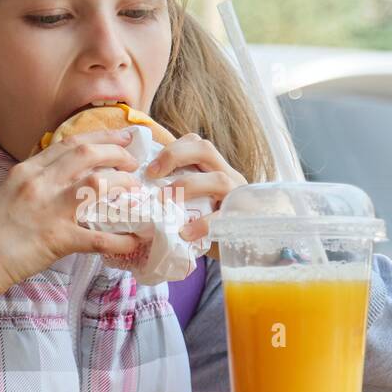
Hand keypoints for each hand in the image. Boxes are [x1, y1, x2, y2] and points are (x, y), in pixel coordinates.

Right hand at [0, 128, 146, 295]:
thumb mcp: (10, 193)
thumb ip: (36, 182)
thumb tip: (65, 180)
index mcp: (27, 171)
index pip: (69, 143)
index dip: (101, 136)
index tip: (122, 138)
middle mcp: (39, 183)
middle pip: (87, 153)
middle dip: (117, 154)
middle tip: (134, 162)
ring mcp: (49, 209)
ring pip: (98, 184)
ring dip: (123, 185)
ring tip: (136, 191)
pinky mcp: (56, 239)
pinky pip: (99, 237)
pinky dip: (121, 238)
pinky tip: (135, 240)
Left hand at [144, 132, 246, 258]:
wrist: (251, 249)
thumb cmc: (214, 224)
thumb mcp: (198, 203)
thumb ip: (179, 192)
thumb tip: (140, 191)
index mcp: (217, 169)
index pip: (196, 143)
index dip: (172, 148)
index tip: (149, 167)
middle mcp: (230, 176)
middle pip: (206, 150)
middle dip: (175, 156)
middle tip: (151, 174)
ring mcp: (238, 197)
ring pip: (219, 179)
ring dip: (186, 186)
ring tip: (163, 202)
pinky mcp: (242, 220)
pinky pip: (223, 217)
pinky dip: (201, 224)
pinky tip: (184, 233)